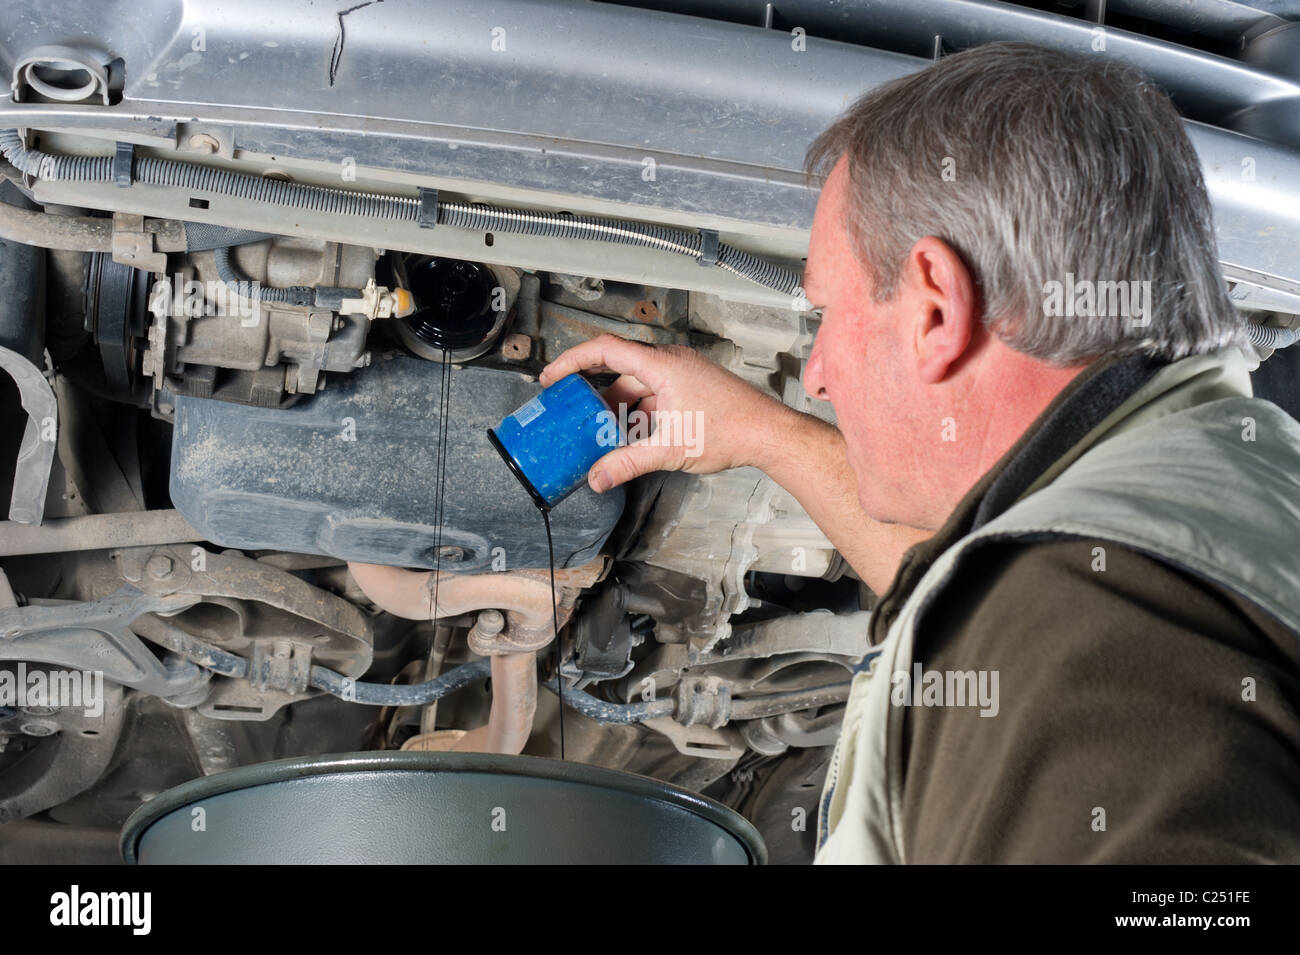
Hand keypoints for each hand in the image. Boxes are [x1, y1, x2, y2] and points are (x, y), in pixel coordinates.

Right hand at [538, 333, 794, 491]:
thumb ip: (628, 463)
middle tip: (570, 410)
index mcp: (662, 365)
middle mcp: (670, 363)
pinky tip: (630, 437)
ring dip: (617, 408)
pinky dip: (637, 412)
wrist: (769, 433)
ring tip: (600, 434)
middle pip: (618, 371)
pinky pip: (652, 395)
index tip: (552, 376)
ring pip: (636, 386)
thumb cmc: (731, 430)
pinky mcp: (689, 388)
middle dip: (592, 394)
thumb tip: (598, 476)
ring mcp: (681, 375)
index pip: (605, 350)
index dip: (573, 360)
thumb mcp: (670, 449)